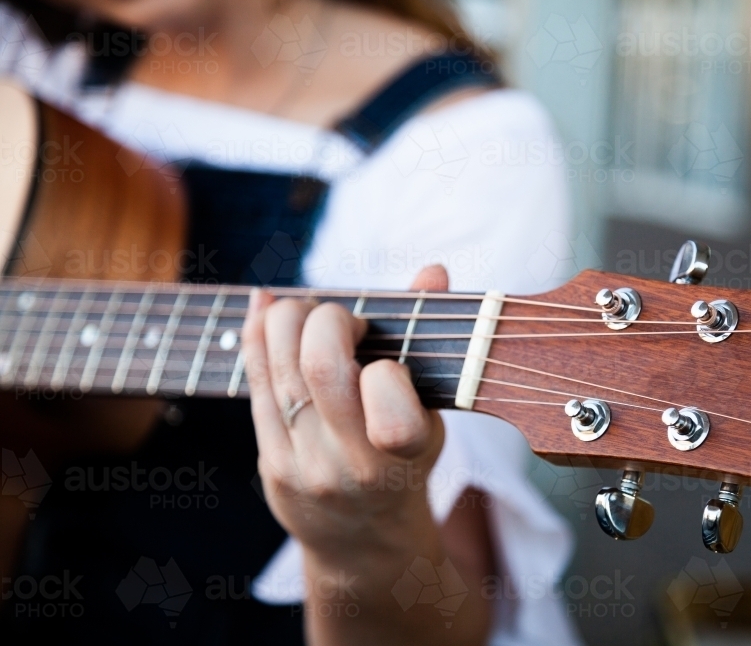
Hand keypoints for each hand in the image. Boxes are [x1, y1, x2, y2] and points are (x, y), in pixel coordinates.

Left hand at [241, 266, 490, 644]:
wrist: (364, 543)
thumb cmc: (406, 463)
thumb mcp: (433, 412)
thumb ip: (430, 338)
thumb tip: (433, 270)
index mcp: (407, 453)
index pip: (388, 393)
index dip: (384, 363)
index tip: (384, 360)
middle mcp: (354, 466)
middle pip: (322, 366)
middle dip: (329, 318)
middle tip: (343, 320)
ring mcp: (306, 467)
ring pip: (281, 368)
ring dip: (291, 320)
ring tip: (310, 318)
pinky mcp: (271, 465)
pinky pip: (254, 384)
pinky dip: (258, 335)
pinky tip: (267, 311)